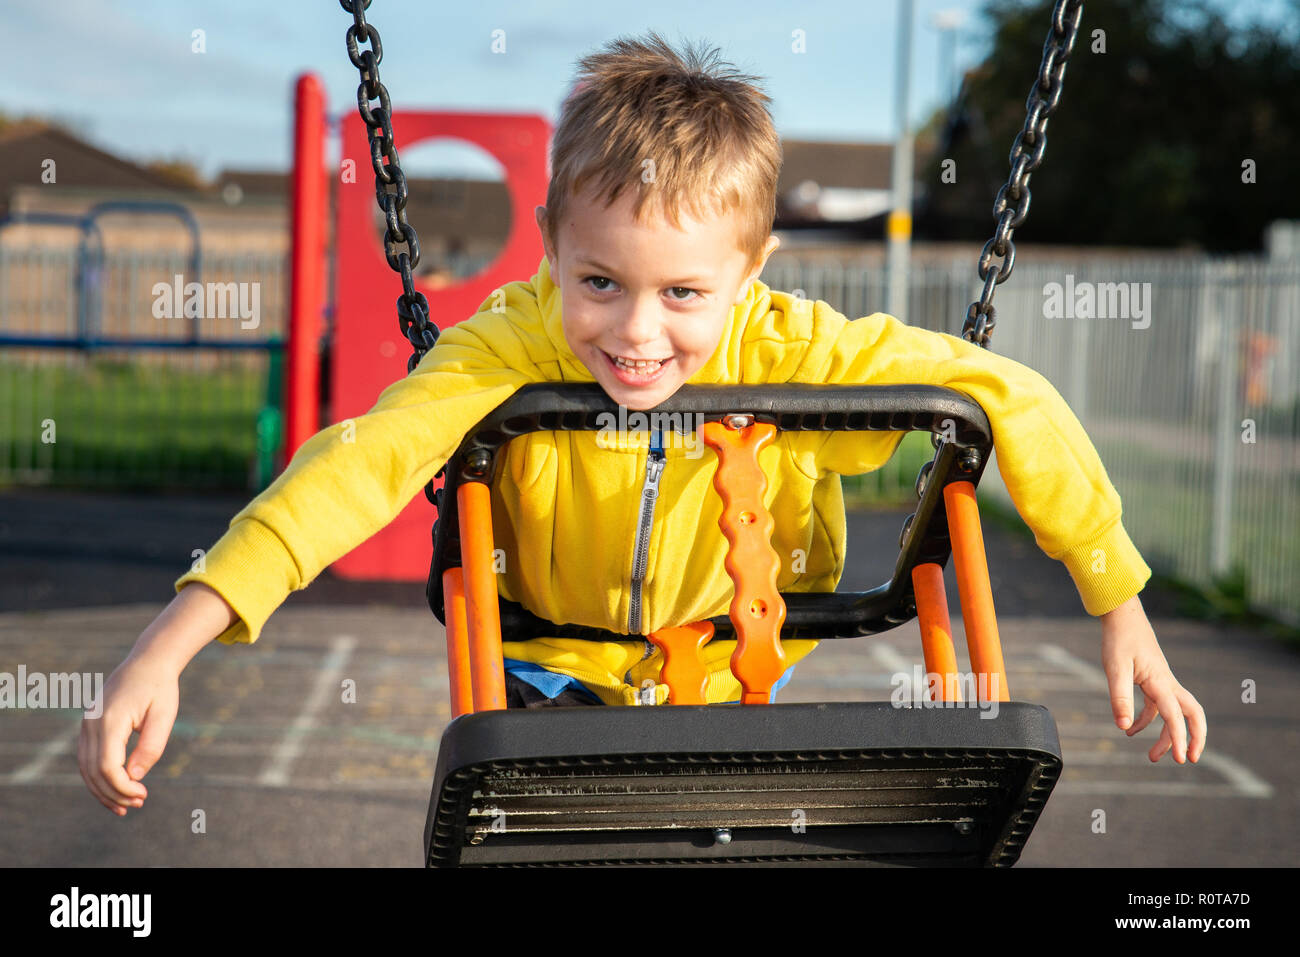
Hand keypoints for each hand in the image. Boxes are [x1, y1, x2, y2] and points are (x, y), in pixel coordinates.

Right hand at [78, 651, 180, 815]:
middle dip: (113, 793)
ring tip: (124, 806)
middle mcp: (92, 723)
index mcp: (110, 720)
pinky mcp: (89, 724)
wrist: (148, 661)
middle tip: (136, 805)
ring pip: (85, 767)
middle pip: (92, 771)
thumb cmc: (160, 688)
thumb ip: (151, 748)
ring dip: (103, 789)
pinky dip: (98, 776)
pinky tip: (115, 788)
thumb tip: (133, 777)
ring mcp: (87, 723)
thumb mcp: (164, 716)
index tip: (143, 795)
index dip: (122, 787)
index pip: (107, 766)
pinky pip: (88, 757)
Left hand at [1100, 595, 1206, 763]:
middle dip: (1194, 738)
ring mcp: (1161, 682)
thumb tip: (1122, 727)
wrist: (1122, 616)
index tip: (1179, 759)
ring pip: (1174, 713)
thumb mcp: (1115, 668)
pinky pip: (1156, 706)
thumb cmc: (1119, 639)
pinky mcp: (1152, 680)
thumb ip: (1119, 697)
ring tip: (1153, 757)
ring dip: (1167, 735)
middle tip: (1187, 759)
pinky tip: (1130, 730)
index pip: (1175, 715)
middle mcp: (1167, 683)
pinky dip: (1147, 721)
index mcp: (1161, 681)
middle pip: (1192, 714)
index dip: (1179, 738)